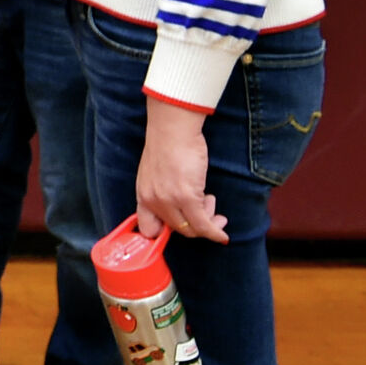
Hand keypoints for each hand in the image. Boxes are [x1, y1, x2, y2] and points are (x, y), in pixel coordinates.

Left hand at [136, 100, 227, 242]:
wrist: (172, 129)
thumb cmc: (168, 145)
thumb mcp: (156, 173)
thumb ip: (163, 191)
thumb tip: (181, 209)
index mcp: (143, 195)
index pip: (148, 229)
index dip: (165, 235)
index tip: (182, 230)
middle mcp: (153, 201)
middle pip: (177, 230)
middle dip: (196, 226)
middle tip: (211, 214)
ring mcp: (169, 200)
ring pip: (192, 228)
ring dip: (208, 223)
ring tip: (212, 204)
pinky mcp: (187, 196)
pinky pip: (204, 224)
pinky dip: (215, 232)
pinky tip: (222, 234)